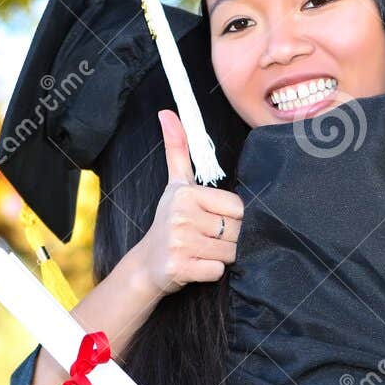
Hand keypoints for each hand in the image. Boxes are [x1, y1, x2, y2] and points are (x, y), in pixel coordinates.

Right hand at [128, 110, 243, 296]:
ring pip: (230, 252)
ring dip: (220, 256)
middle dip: (228, 239)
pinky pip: (217, 271)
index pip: (237, 207)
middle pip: (236, 230)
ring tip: (201, 252)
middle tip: (206, 239)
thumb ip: (177, 148)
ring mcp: (180, 243)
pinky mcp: (180, 268)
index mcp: (187, 194)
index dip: (230, 218)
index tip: (210, 221)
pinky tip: (196, 267)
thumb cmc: (168, 222)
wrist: (147, 264)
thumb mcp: (175, 184)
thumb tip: (167, 113)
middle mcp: (182, 216)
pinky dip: (211, 272)